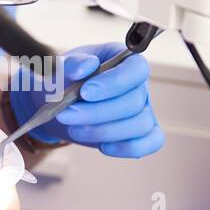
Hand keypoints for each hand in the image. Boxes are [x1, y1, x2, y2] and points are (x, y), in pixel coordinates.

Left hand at [9, 43, 163, 157]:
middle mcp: (139, 85)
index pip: (137, 69)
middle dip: (98, 112)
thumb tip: (88, 65)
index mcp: (126, 61)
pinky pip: (149, 143)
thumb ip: (73, 63)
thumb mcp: (64, 67)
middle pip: (134, 101)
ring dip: (105, 131)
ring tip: (75, 129)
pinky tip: (103, 146)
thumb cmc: (67, 81)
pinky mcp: (141, 134)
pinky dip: (127, 148)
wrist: (61, 104)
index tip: (85, 92)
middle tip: (66, 114)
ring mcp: (143, 110)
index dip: (115, 82)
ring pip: (140, 124)